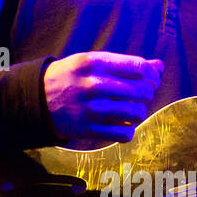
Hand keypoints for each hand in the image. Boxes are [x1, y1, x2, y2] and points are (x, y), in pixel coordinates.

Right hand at [43, 51, 163, 148]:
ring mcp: (91, 109)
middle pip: (142, 91)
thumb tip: (159, 66)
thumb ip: (126, 64)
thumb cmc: (72, 78)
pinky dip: (128, 131)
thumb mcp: (93, 62)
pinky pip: (124, 134)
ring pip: (136, 113)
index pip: (139, 67)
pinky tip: (121, 124)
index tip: (150, 80)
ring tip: (130, 111)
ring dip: (138, 113)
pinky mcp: (88, 129)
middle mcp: (93, 85)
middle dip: (146, 95)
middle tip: (138, 96)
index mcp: (94, 63)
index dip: (151, 75)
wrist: (37, 99)